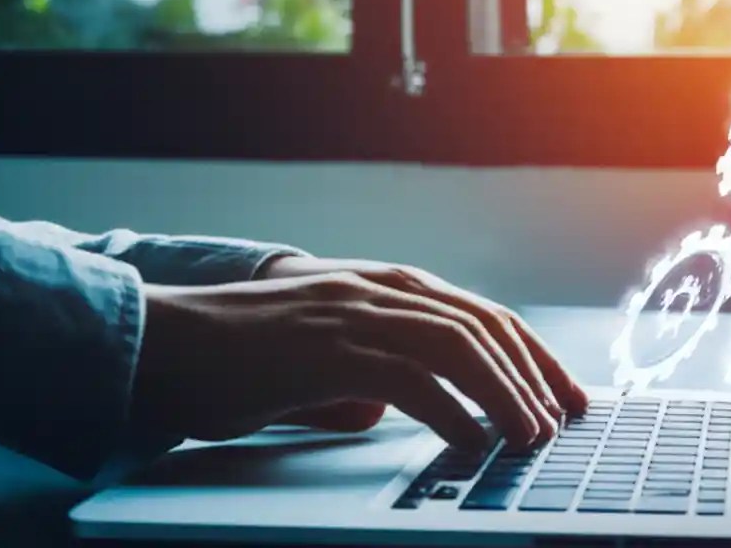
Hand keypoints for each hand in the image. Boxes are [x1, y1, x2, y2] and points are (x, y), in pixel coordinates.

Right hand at [133, 269, 583, 451]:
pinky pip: (411, 379)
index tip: (565, 391)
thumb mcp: (318, 359)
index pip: (481, 315)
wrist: (164, 343)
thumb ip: (360, 378)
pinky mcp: (329, 348)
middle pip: (483, 326)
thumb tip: (389, 411)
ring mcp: (356, 314)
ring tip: (530, 435)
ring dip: (504, 393)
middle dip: (534, 373)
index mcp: (386, 287)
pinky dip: (451, 412)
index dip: (531, 353)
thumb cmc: (239, 356)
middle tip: (565, 417)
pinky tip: (471, 442)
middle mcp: (381, 291)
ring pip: (458, 346)